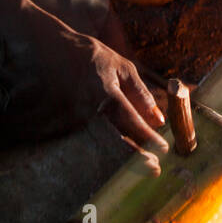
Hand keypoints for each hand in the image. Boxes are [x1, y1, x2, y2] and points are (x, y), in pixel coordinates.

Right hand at [59, 29, 168, 165]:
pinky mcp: (77, 123)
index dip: (146, 136)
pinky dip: (115, 151)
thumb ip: (142, 94)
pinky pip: (99, 140)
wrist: (59, 53)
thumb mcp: (124, 69)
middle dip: (136, 158)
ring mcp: (82, 118)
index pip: (129, 119)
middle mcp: (92, 109)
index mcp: (106, 93)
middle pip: (115, 140)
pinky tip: (130, 158)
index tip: (163, 149)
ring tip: (148, 168)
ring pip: (107, 144)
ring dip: (127, 158)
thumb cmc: (97, 59)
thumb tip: (158, 120)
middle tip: (155, 169)